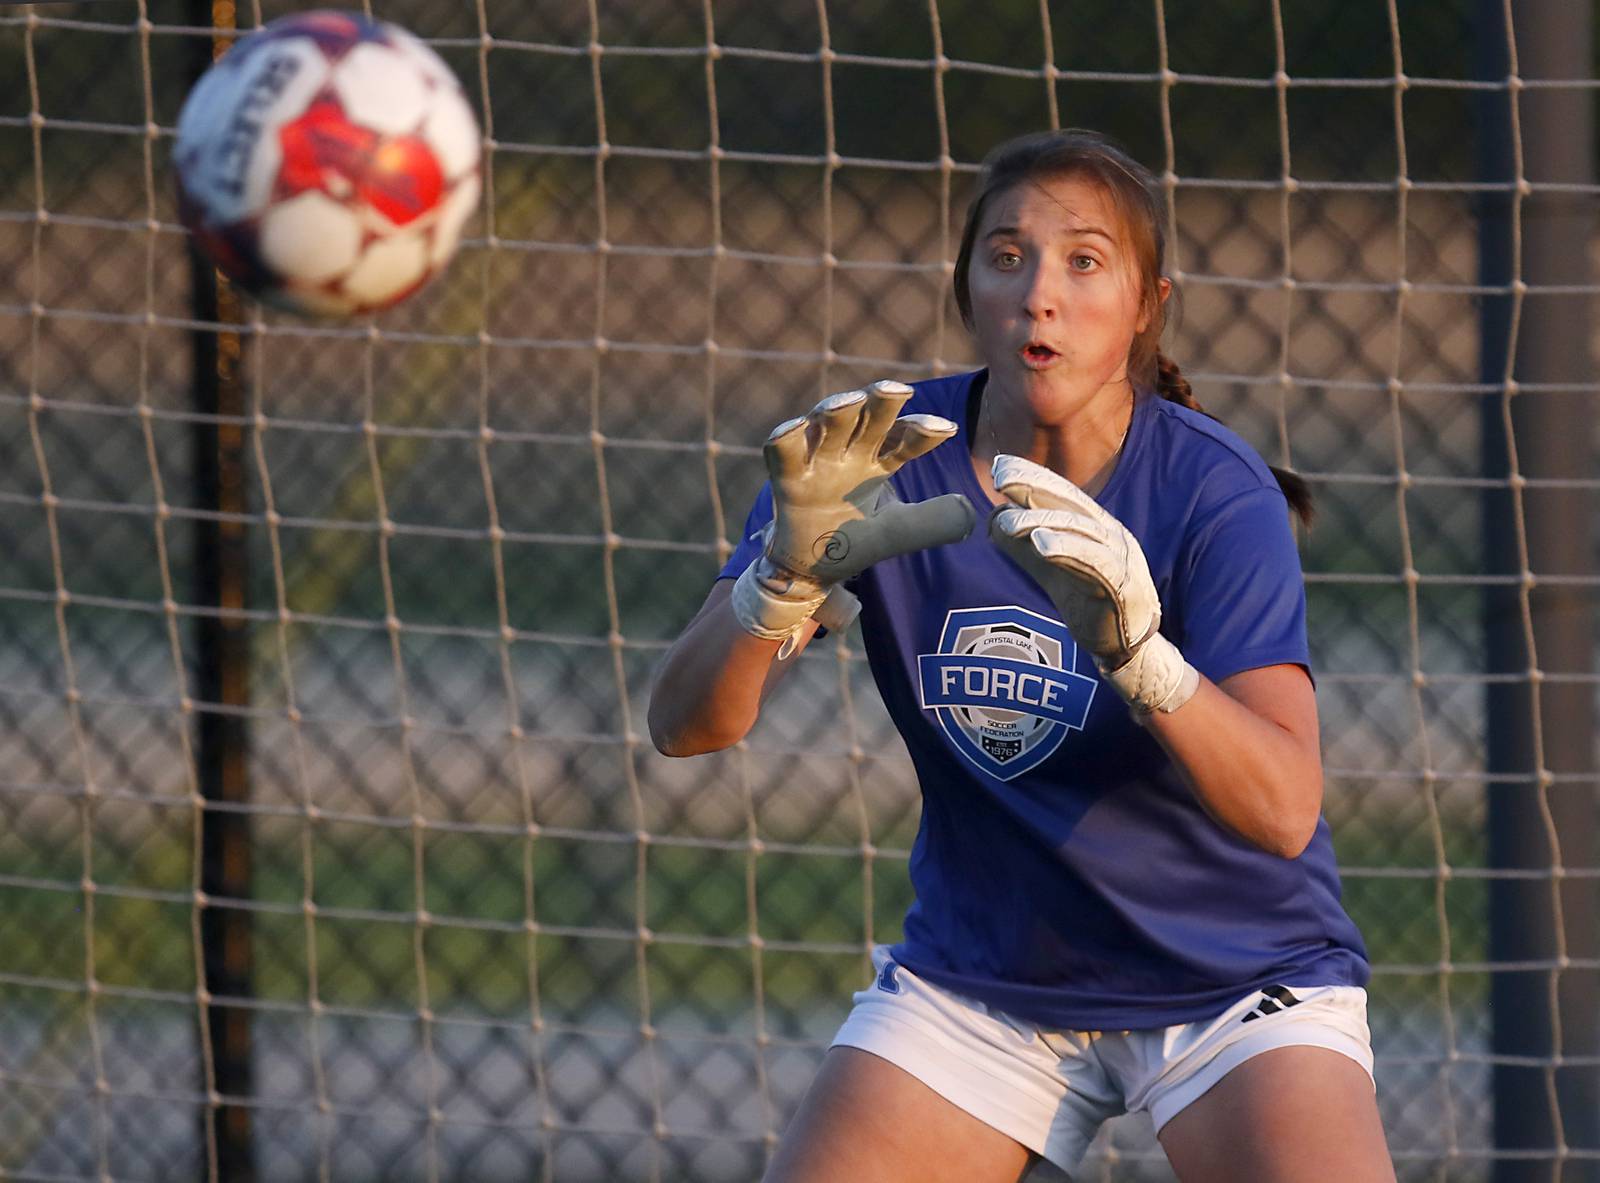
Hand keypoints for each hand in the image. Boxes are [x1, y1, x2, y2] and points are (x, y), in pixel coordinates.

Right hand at [732, 381, 975, 644]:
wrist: (812, 570)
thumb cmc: (854, 539)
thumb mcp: (899, 531)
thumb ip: (935, 521)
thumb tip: (972, 512)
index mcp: (879, 460)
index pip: (905, 438)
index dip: (922, 431)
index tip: (946, 430)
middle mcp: (850, 452)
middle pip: (869, 418)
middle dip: (883, 401)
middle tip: (900, 390)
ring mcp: (818, 461)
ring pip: (828, 424)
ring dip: (838, 408)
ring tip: (850, 401)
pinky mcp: (789, 478)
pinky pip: (784, 452)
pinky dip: (786, 437)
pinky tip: (794, 426)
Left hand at [988, 454, 1197, 713]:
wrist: (1125, 646)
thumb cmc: (1090, 603)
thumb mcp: (1050, 570)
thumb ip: (1024, 547)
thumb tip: (992, 519)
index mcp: (1095, 526)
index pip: (1062, 493)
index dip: (1032, 476)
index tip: (1000, 465)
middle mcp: (1110, 534)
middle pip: (1070, 503)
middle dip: (1034, 486)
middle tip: (1000, 477)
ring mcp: (1121, 558)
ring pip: (1080, 531)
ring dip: (1042, 522)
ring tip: (1008, 522)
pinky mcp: (1122, 586)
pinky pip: (1096, 563)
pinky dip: (1069, 549)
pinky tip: (1042, 545)